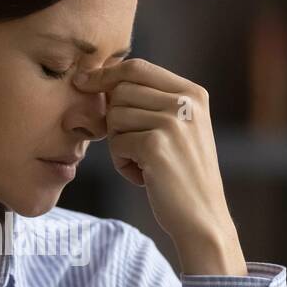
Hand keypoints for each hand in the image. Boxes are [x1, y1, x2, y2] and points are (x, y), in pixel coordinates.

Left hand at [74, 59, 245, 274]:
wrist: (203, 219)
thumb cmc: (183, 176)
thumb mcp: (180, 129)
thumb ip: (153, 102)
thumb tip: (101, 80)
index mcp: (193, 93)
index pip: (137, 67)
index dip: (105, 74)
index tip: (83, 83)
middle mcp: (186, 102)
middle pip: (120, 91)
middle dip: (115, 120)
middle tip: (134, 148)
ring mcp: (172, 122)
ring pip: (115, 117)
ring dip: (119, 145)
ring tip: (145, 165)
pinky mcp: (156, 145)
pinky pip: (116, 143)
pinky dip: (122, 164)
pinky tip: (145, 178)